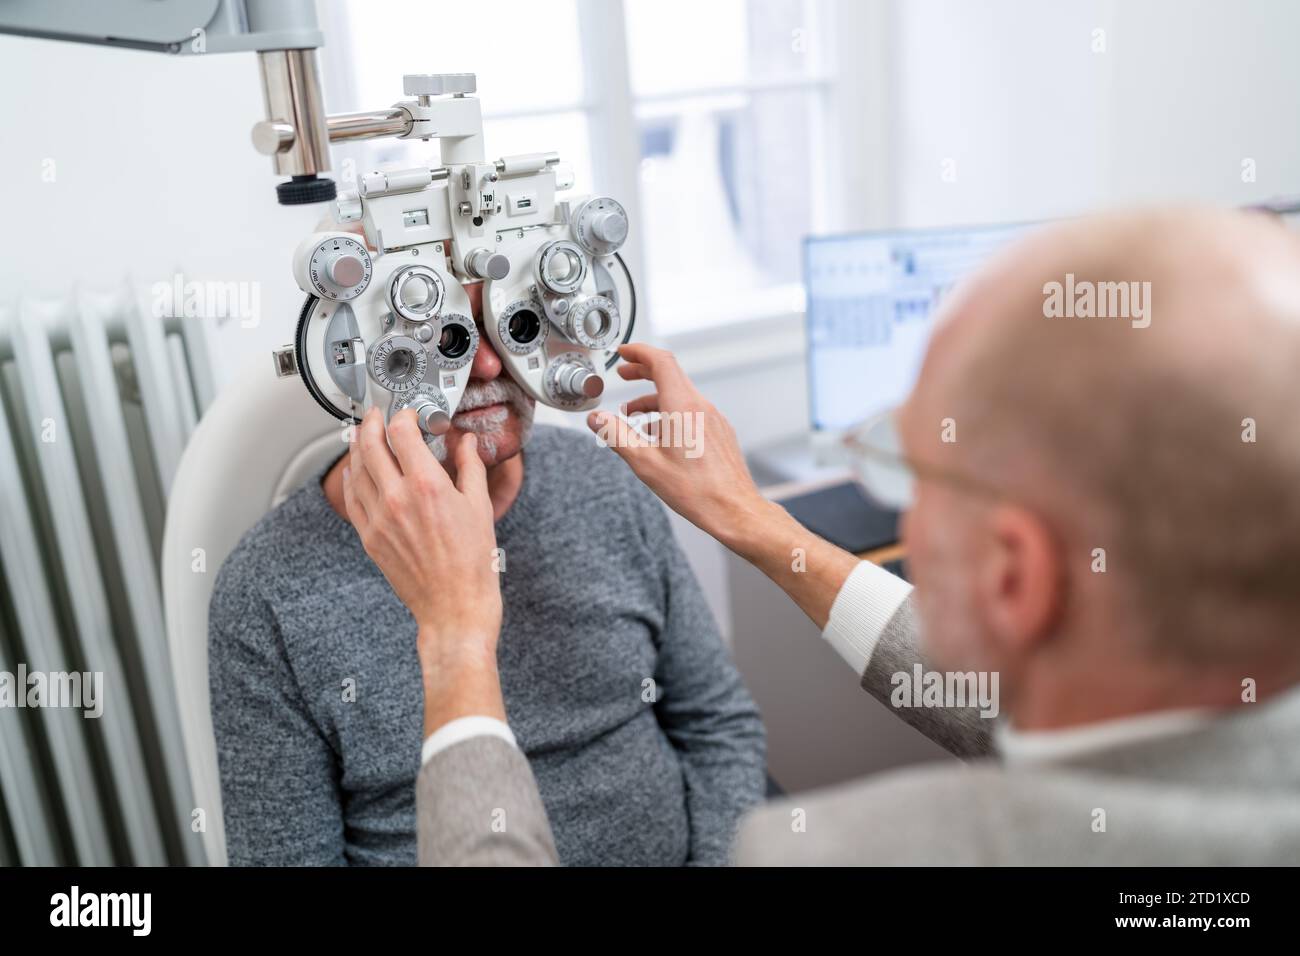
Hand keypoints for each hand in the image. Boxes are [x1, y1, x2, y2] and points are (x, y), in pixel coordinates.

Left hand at [343, 408, 504, 728]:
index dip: (403, 416)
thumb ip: (470, 466)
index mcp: (427, 486)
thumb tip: (466, 442)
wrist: (454, 605)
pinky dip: (352, 477)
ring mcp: (378, 518)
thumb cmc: (471, 562)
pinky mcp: (369, 536)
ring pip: (356, 468)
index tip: (409, 415)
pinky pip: (352, 497)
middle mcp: (397, 498)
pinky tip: (359, 471)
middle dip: (371, 422)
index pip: (401, 433)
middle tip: (377, 415)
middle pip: (369, 444)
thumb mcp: (480, 506)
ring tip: (365, 436)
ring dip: (358, 446)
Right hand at [586, 343, 768, 550]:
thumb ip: (617, 436)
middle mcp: (701, 407)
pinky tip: (659, 437)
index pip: (661, 362)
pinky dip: (670, 414)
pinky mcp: (719, 432)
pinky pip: (692, 412)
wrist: (734, 510)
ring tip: (632, 417)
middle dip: (643, 372)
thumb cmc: (696, 491)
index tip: (624, 353)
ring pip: (680, 396)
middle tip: (624, 375)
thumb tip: (596, 419)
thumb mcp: (645, 463)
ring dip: (654, 400)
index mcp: (682, 407)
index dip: (639, 352)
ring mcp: (713, 419)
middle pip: (670, 375)